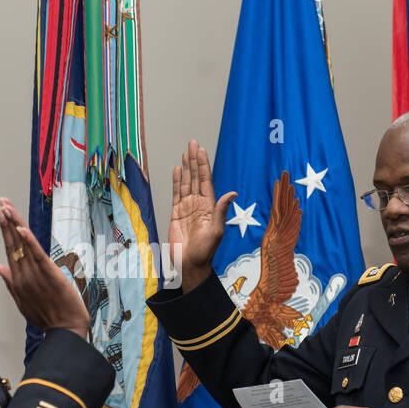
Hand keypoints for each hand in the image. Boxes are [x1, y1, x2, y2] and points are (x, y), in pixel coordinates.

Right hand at [0, 198, 90, 338]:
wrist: (65, 330)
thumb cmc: (47, 317)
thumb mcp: (22, 301)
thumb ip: (9, 282)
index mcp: (17, 281)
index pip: (9, 250)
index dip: (5, 231)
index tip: (0, 214)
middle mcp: (23, 276)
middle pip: (13, 244)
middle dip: (7, 222)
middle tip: (1, 203)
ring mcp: (35, 275)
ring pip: (23, 246)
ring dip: (15, 225)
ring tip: (7, 208)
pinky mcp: (50, 275)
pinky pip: (37, 255)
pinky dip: (30, 242)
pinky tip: (22, 228)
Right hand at [170, 140, 236, 292]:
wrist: (189, 263)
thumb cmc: (204, 251)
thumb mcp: (216, 231)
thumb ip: (221, 210)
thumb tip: (232, 193)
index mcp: (209, 206)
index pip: (206, 181)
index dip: (203, 165)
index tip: (200, 151)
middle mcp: (199, 204)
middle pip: (196, 177)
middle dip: (194, 160)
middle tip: (192, 143)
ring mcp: (187, 208)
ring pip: (186, 183)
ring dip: (186, 167)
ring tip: (185, 152)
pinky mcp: (176, 213)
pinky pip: (176, 193)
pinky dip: (177, 181)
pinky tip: (178, 170)